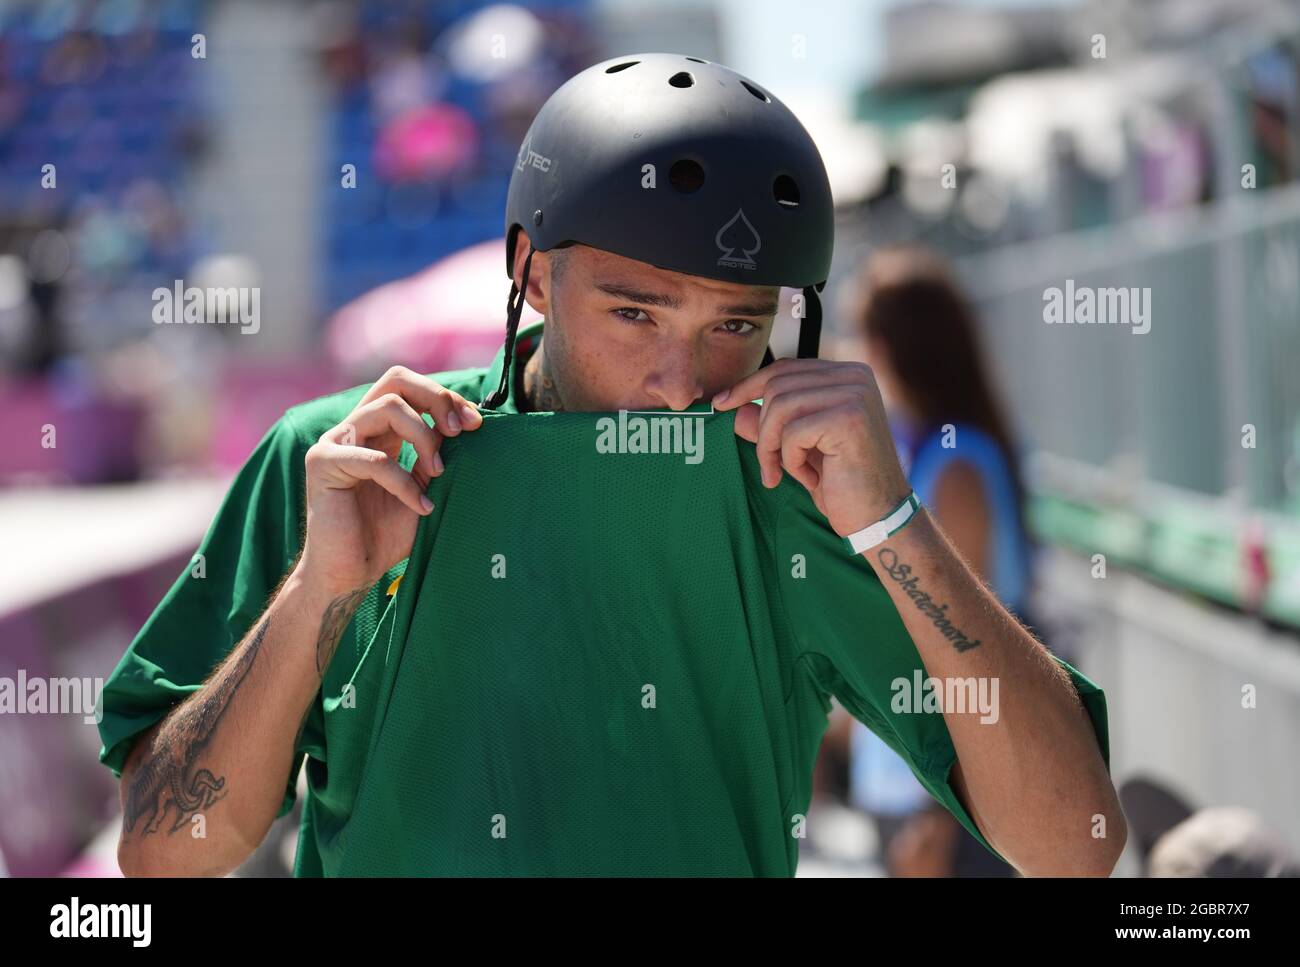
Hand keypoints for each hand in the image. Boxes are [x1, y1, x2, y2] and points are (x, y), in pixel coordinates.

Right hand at [298, 365, 483, 594]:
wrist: (351, 573)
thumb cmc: (386, 535)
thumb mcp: (424, 488)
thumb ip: (437, 457)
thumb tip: (470, 426)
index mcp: (379, 430)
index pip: (411, 389)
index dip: (446, 398)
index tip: (475, 425)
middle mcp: (355, 427)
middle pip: (396, 380)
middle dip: (436, 399)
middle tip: (460, 431)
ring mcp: (335, 441)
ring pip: (388, 407)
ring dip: (424, 438)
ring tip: (439, 474)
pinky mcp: (322, 463)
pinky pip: (375, 459)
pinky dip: (405, 482)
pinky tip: (422, 507)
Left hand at [712, 358, 910, 537]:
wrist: (879, 517)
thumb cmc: (841, 483)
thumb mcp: (797, 448)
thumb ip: (768, 423)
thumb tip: (730, 405)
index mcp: (847, 374)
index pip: (785, 369)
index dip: (748, 386)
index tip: (721, 404)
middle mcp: (855, 376)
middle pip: (777, 385)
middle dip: (762, 429)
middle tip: (768, 466)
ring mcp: (855, 394)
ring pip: (780, 407)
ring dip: (772, 447)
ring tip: (785, 474)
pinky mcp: (849, 418)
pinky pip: (793, 432)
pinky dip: (791, 460)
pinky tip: (811, 478)